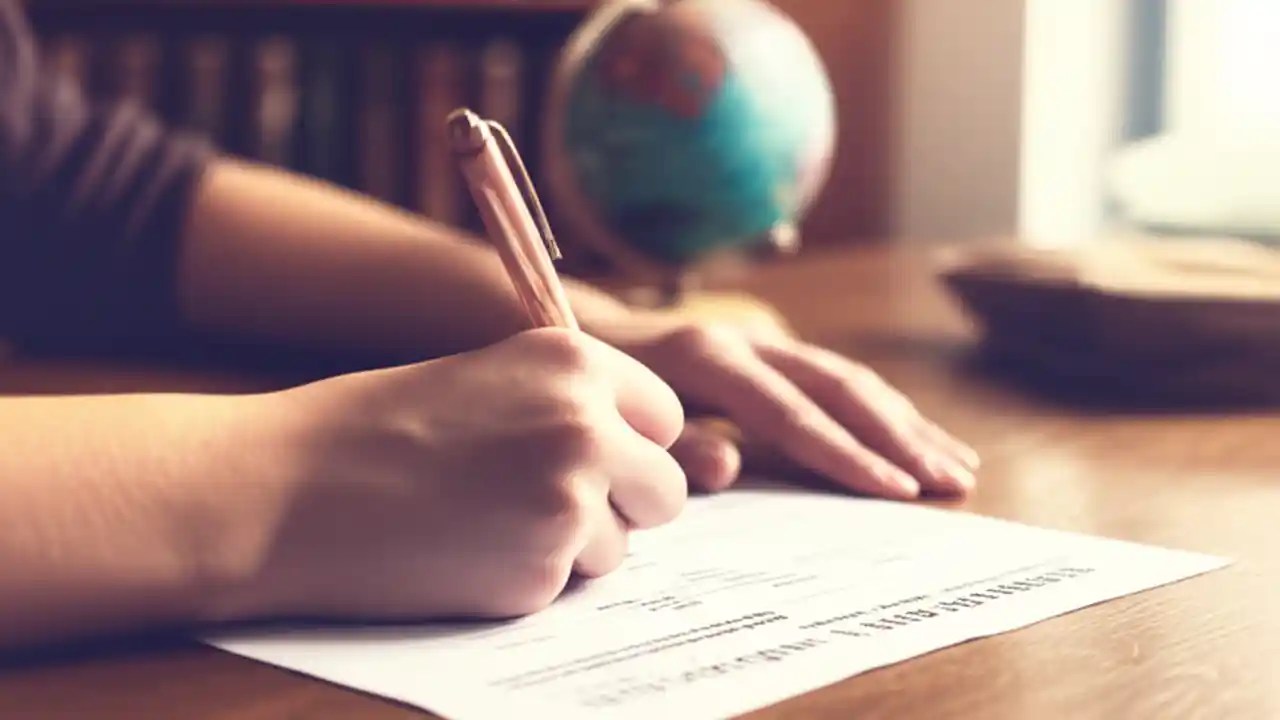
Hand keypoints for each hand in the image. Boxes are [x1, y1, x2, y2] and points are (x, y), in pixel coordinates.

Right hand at [243, 328, 685, 621]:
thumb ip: (573, 405)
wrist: (292, 489)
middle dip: (623, 504)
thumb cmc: (380, 428)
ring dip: (570, 544)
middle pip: (665, 489)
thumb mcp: (493, 378)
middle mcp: (589, 426)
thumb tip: (644, 456)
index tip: (587, 455)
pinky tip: (466, 551)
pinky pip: (568, 583)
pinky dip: (528, 578)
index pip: (664, 418)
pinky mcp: (541, 568)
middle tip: (545, 501)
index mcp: (577, 362)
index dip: (630, 444)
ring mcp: (570, 500)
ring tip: (485, 517)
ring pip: (620, 544)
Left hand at [591, 315, 978, 498]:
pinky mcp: (770, 353)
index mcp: (705, 358)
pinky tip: (919, 438)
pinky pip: (838, 380)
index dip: (844, 453)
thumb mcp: (613, 418)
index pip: (789, 413)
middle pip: (837, 388)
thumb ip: (667, 444)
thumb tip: (726, 467)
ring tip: (957, 467)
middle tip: (950, 483)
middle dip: (897, 438)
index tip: (895, 492)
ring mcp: (762, 342)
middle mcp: (745, 341)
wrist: (576, 336)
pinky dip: (884, 411)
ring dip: (905, 424)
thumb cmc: (592, 392)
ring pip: (849, 380)